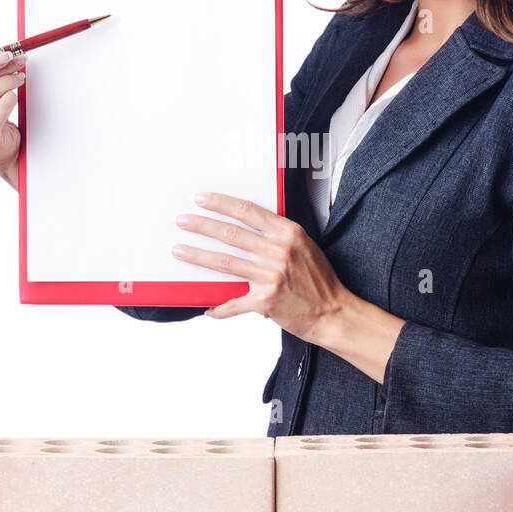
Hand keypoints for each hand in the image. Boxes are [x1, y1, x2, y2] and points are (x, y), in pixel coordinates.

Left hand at [171, 191, 349, 340]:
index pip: (248, 212)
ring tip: (179, 250)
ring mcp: (271, 276)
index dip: (221, 204)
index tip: (202, 199)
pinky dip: (220, 308)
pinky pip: (234, 303)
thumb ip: (278, 236)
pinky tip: (208, 309)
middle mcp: (279, 251)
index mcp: (289, 233)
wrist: (334, 313)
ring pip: (225, 263)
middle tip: (182, 221)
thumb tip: (248, 230)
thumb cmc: (320, 281)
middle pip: (231, 234)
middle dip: (201, 225)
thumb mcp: (304, 247)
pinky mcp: (266, 300)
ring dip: (197, 256)